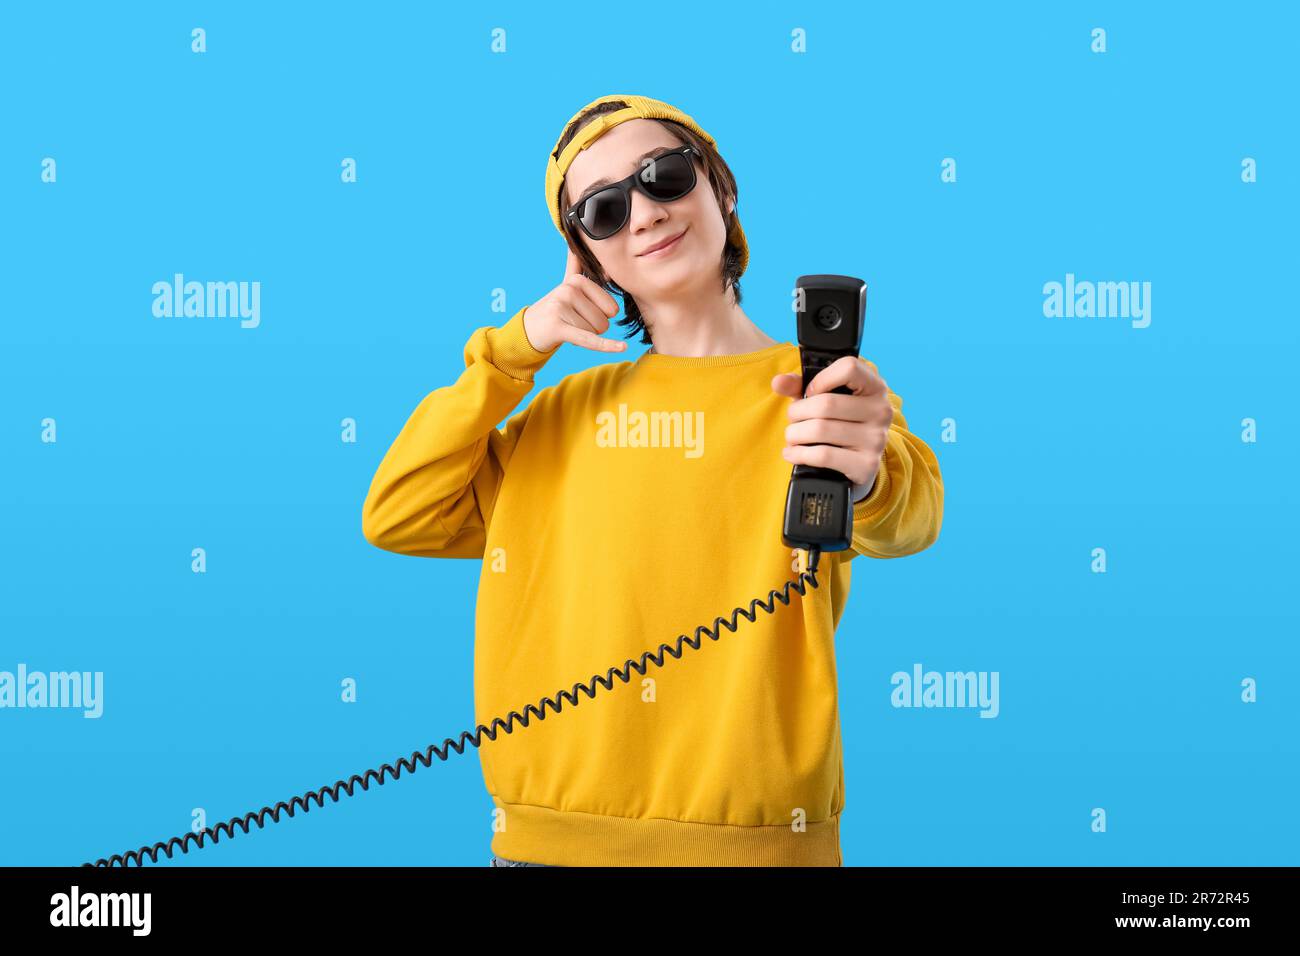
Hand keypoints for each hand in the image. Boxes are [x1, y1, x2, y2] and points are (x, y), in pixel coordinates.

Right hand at [522, 249, 626, 353]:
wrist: (528, 330)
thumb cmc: (554, 309)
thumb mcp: (565, 285)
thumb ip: (574, 264)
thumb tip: (575, 240)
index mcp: (576, 281)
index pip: (611, 307)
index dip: (601, 316)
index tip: (583, 313)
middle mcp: (568, 291)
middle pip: (604, 321)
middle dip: (592, 328)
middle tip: (573, 323)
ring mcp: (561, 308)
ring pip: (595, 332)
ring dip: (584, 336)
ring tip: (567, 328)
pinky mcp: (558, 327)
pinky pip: (588, 339)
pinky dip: (606, 346)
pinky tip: (622, 348)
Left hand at [770, 356, 893, 486]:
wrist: (859, 464)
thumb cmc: (840, 424)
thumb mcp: (824, 399)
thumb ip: (800, 386)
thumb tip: (778, 382)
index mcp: (875, 387)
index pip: (849, 368)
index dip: (821, 379)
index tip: (810, 392)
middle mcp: (881, 411)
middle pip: (825, 404)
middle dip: (797, 412)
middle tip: (793, 420)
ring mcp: (876, 439)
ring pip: (820, 430)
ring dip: (794, 434)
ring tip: (792, 437)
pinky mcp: (867, 465)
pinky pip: (823, 455)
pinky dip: (799, 454)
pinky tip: (792, 453)